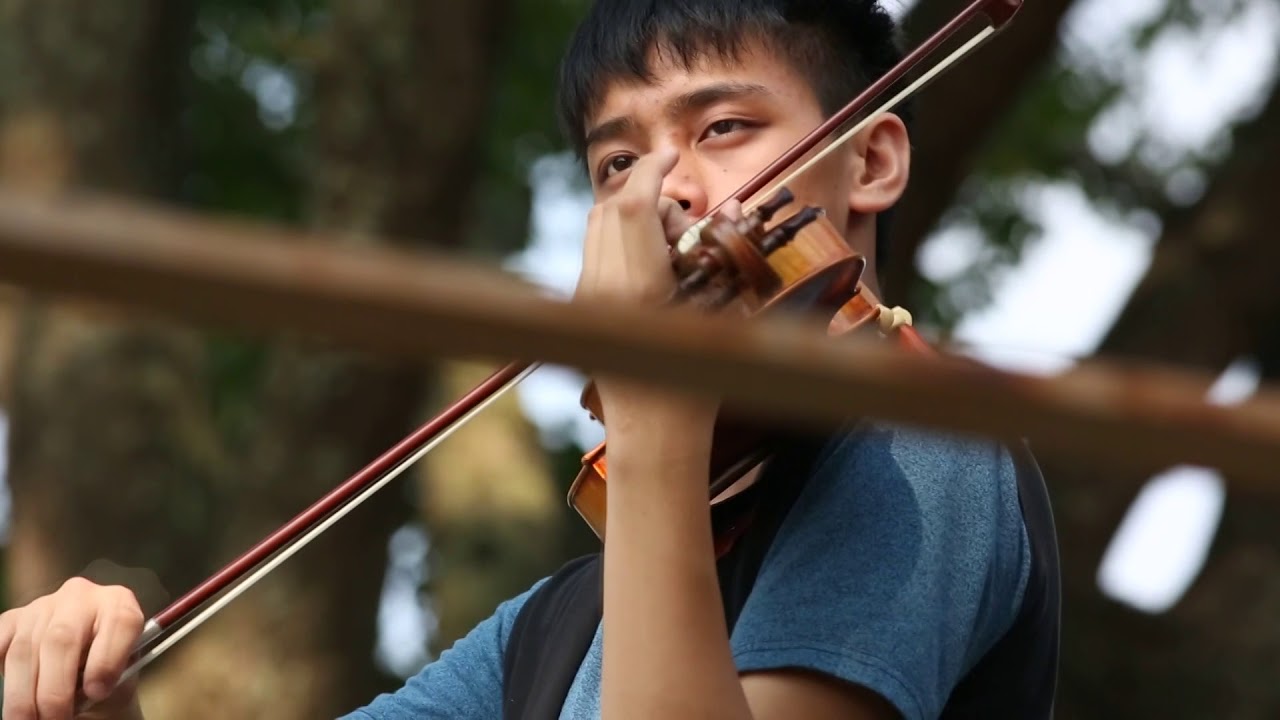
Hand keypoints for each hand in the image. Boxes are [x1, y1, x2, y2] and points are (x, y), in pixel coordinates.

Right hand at [0, 578, 144, 719]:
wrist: (83, 673)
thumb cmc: (105, 678)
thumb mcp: (117, 682)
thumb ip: (104, 685)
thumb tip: (83, 698)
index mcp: (119, 604)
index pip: (120, 621)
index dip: (107, 659)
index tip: (97, 692)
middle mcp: (81, 596)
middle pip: (61, 639)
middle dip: (54, 689)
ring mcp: (43, 605)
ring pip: (24, 650)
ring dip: (23, 695)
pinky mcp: (12, 619)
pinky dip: (3, 674)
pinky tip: (10, 700)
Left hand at [574, 148, 723, 447]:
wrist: (653, 433)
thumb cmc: (700, 385)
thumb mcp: (722, 318)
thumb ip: (725, 259)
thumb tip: (733, 208)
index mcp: (640, 289)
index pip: (632, 204)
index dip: (652, 170)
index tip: (670, 154)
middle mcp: (603, 288)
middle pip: (610, 208)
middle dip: (647, 197)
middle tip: (683, 226)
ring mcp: (585, 297)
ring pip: (596, 227)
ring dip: (631, 217)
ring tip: (670, 248)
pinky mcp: (580, 307)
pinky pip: (594, 252)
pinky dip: (620, 241)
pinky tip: (652, 268)